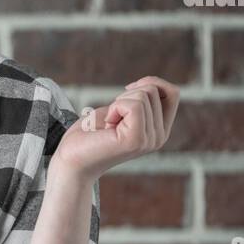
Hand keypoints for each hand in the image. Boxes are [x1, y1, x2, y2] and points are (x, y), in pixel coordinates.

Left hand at [53, 75, 179, 183]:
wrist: (71, 159)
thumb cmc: (90, 134)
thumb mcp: (119, 109)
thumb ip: (140, 99)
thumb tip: (151, 83)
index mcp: (160, 130)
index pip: (173, 93)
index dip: (151, 83)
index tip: (127, 92)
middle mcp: (159, 137)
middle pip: (153, 90)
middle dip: (127, 95)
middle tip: (111, 118)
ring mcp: (149, 140)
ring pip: (143, 95)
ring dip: (118, 103)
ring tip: (109, 124)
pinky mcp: (136, 140)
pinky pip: (133, 105)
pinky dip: (115, 108)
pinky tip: (107, 125)